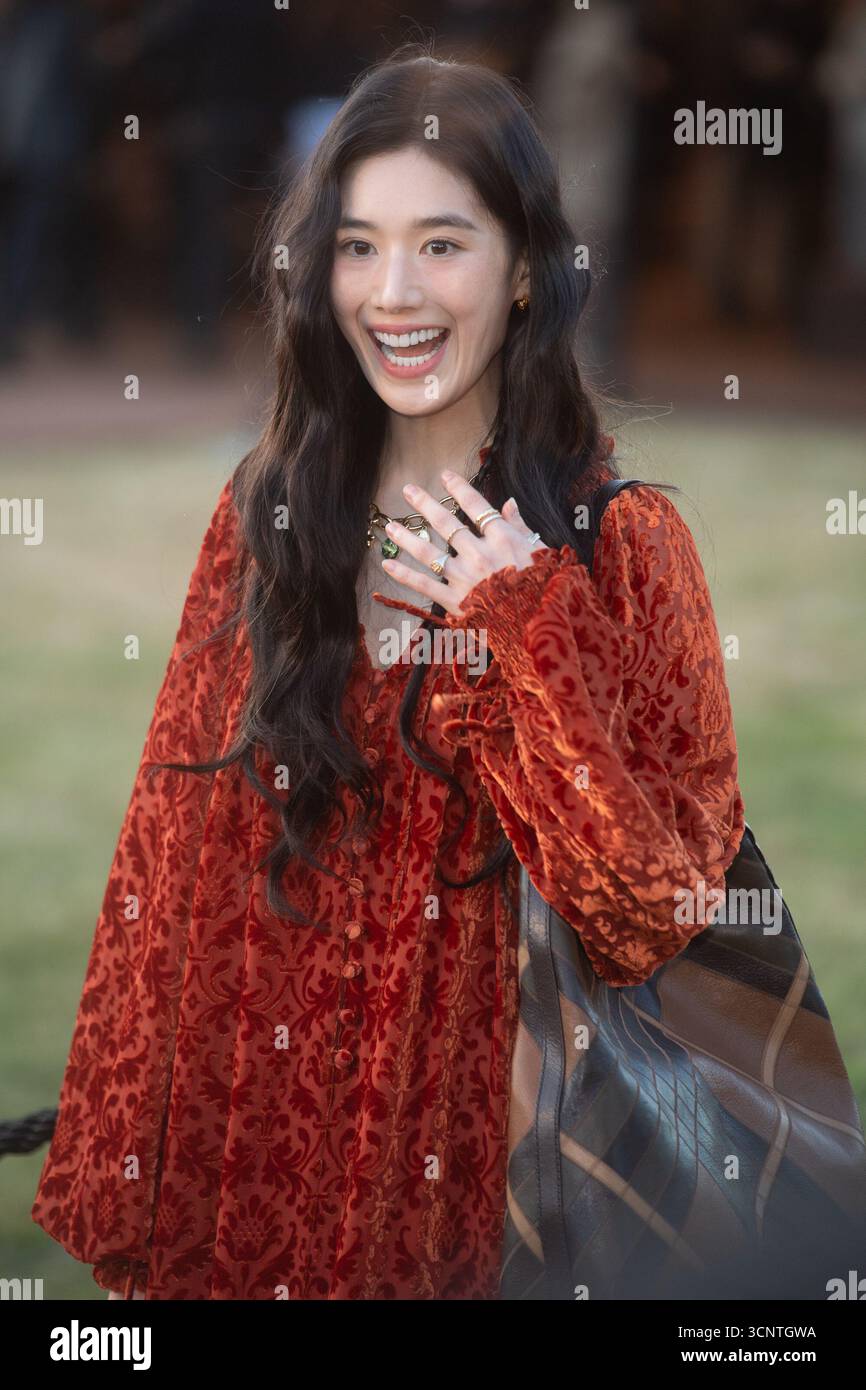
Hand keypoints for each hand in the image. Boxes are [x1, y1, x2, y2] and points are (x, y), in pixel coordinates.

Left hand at [379, 469, 547, 617]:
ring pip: (428, 551)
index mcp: (502, 539)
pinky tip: (387, 564)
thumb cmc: (544, 589)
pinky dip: (404, 575)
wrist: (540, 626)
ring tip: (390, 526)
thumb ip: (521, 528)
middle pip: (446, 523)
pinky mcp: (455, 601)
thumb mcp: (541, 553)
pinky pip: (424, 585)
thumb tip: (509, 502)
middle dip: (424, 504)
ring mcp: (464, 577)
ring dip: (406, 537)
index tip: (445, 475)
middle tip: (408, 490)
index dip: (459, 488)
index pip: (476, 506)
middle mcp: (479, 553)